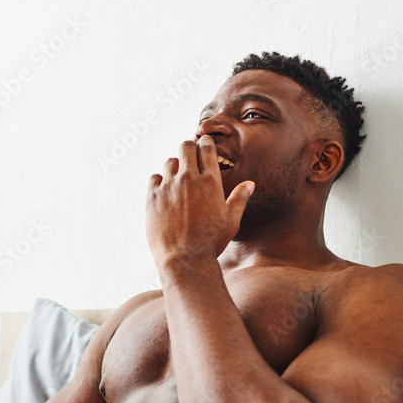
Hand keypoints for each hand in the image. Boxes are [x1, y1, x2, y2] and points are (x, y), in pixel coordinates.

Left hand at [146, 135, 254, 267]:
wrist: (185, 259)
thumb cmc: (211, 242)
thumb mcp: (231, 220)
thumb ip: (239, 198)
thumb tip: (250, 184)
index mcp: (210, 181)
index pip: (207, 148)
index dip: (206, 143)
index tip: (205, 145)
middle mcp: (188, 179)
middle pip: (185, 147)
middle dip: (189, 148)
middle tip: (191, 156)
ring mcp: (168, 187)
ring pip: (169, 161)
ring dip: (175, 166)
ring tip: (179, 178)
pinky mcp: (152, 197)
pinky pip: (154, 178)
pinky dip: (160, 181)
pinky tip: (165, 191)